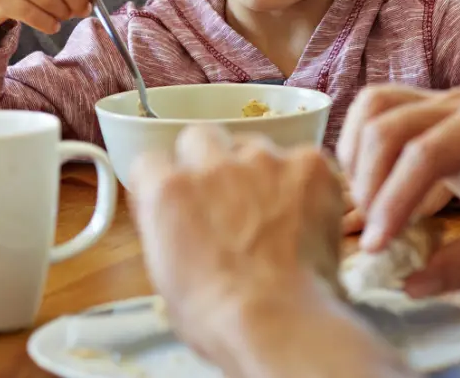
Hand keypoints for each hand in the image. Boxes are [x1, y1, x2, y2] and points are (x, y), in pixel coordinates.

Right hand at [129, 126, 351, 372]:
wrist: (279, 321)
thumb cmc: (218, 317)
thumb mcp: (166, 278)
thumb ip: (166, 231)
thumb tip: (175, 220)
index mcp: (168, 192)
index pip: (151, 161)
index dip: (164, 182)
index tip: (176, 199)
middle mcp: (212, 164)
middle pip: (200, 137)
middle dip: (208, 160)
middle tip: (224, 196)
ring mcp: (263, 160)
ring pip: (254, 145)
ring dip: (257, 171)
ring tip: (273, 212)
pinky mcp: (308, 165)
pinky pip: (302, 159)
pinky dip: (304, 183)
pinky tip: (306, 216)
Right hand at [337, 86, 459, 295]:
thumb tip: (412, 284)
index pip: (426, 155)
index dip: (394, 201)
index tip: (378, 247)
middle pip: (389, 126)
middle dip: (370, 185)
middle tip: (373, 237)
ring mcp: (443, 97)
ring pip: (374, 108)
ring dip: (357, 159)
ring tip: (368, 209)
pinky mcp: (427, 104)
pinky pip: (376, 109)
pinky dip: (360, 144)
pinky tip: (371, 185)